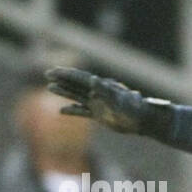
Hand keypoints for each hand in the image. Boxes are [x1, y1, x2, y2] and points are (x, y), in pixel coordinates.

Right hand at [45, 67, 171, 135]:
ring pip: (77, 96)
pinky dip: (73, 110)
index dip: (67, 74)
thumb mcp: (119, 99)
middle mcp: (98, 93)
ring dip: (65, 92)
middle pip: (77, 84)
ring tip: (50, 87)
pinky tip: (61, 110)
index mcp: (102, 87)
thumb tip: (93, 80)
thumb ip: (105, 90)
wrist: (144, 120)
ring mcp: (98, 104)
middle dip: (63, 79)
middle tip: (48, 74)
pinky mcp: (100, 115)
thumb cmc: (133, 109)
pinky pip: (83, 112)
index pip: (81, 78)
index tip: (53, 71)